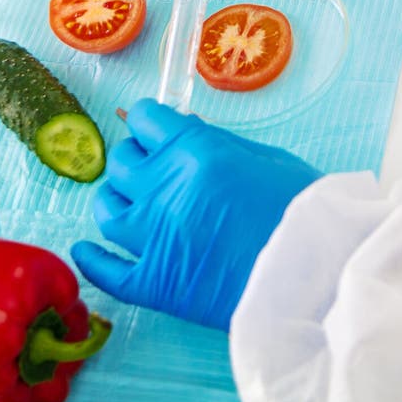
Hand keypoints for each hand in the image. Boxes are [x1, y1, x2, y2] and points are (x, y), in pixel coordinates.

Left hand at [71, 98, 320, 330]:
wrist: (316, 274)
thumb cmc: (302, 208)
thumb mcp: (265, 156)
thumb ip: (216, 141)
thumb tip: (185, 130)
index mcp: (191, 150)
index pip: (145, 119)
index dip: (149, 122)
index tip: (154, 129)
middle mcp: (162, 187)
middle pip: (122, 161)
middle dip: (135, 158)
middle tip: (151, 167)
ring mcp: (152, 236)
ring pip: (106, 208)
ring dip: (114, 200)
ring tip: (129, 203)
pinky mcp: (154, 282)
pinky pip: (107, 270)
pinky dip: (92, 258)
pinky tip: (86, 248)